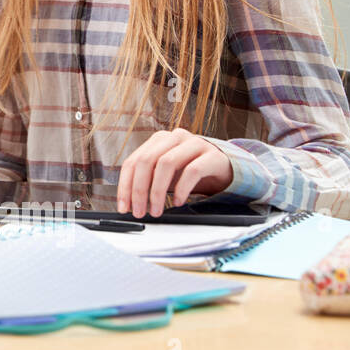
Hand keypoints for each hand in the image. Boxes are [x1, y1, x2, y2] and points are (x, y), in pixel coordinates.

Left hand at [116, 128, 232, 217]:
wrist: (225, 167)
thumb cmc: (190, 170)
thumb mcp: (166, 174)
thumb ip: (148, 181)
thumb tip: (129, 202)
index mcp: (158, 140)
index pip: (133, 161)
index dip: (125, 185)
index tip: (123, 206)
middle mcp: (174, 138)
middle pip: (147, 161)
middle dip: (139, 190)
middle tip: (139, 211)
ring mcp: (194, 143)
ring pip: (166, 164)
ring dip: (157, 192)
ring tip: (156, 210)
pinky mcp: (211, 155)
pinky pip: (192, 171)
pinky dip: (181, 189)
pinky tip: (177, 202)